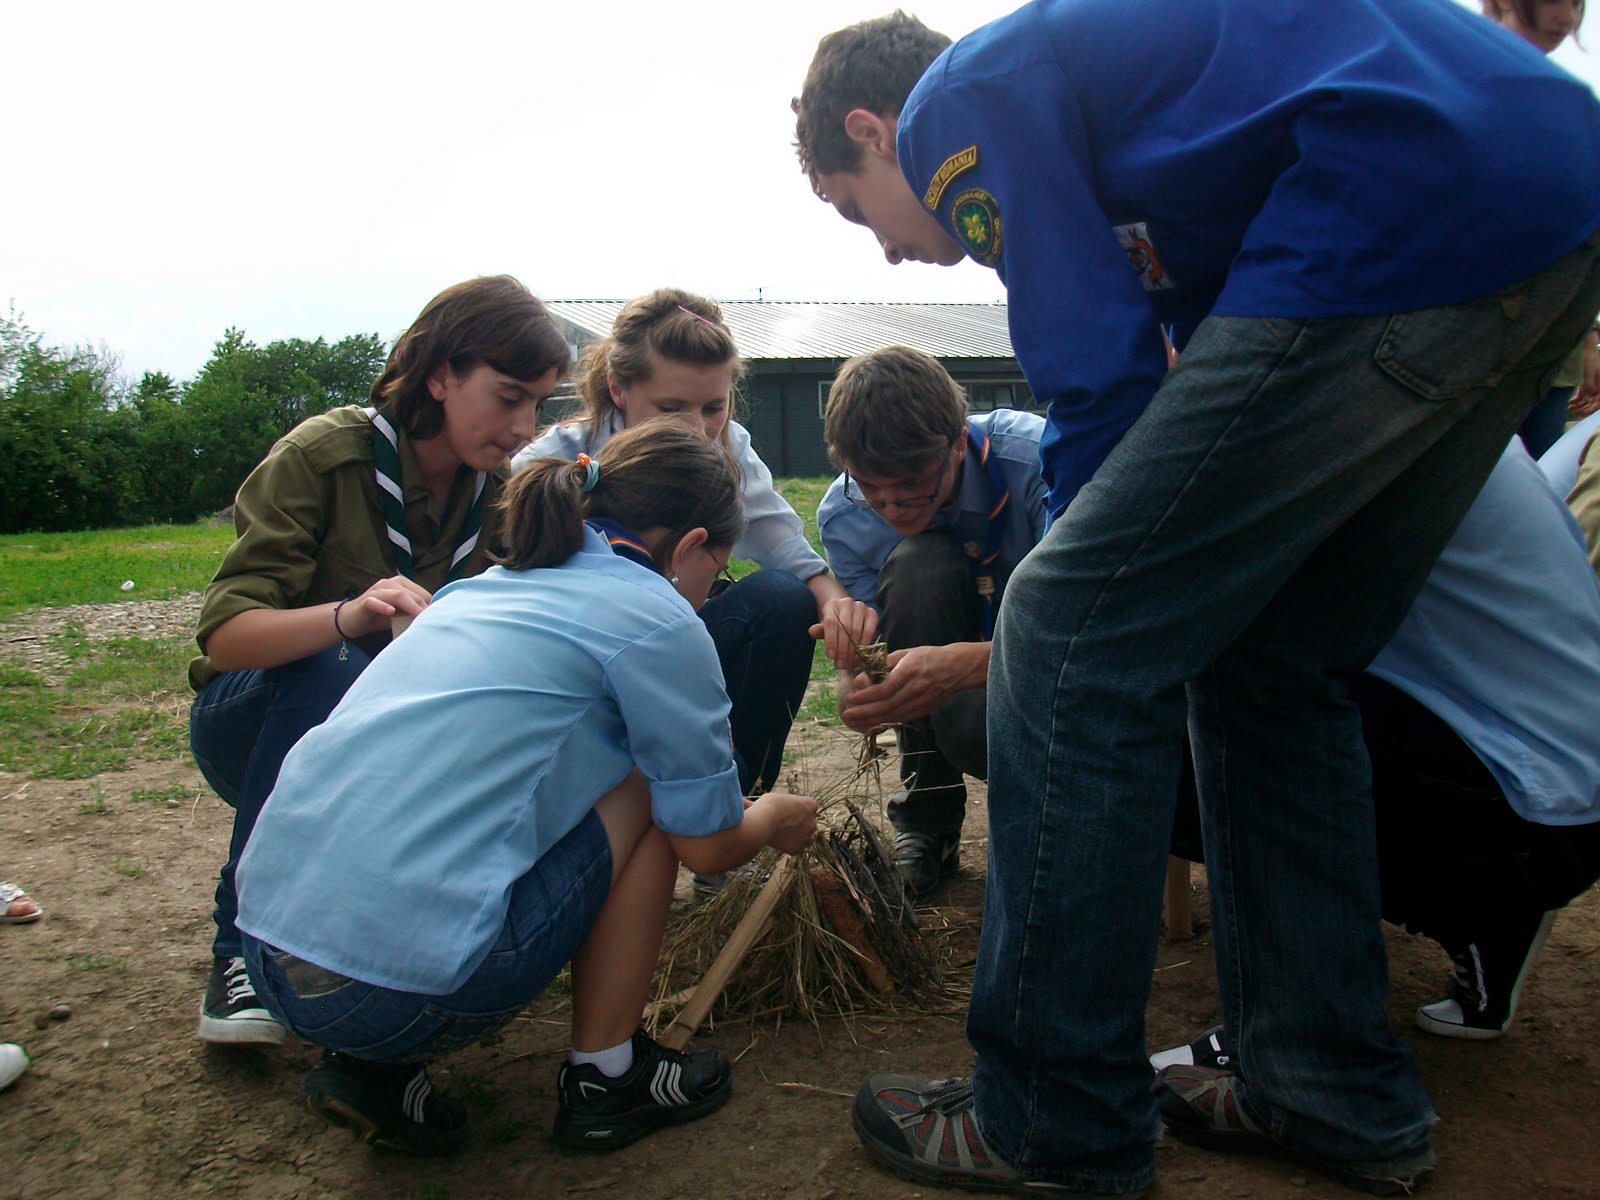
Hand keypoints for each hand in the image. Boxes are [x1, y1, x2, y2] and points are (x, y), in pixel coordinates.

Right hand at [337, 575, 432, 638]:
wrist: (352, 620)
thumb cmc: (380, 616)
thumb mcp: (400, 613)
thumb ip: (413, 612)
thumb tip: (434, 618)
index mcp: (401, 584)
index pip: (422, 593)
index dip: (430, 606)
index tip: (437, 619)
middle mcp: (390, 583)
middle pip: (412, 594)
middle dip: (423, 608)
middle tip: (431, 622)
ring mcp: (377, 591)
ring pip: (397, 595)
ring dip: (410, 606)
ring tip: (419, 617)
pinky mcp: (365, 601)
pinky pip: (374, 602)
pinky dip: (383, 606)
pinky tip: (391, 612)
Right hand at [755, 791, 816, 853]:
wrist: (763, 821)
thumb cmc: (770, 805)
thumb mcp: (781, 797)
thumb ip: (790, 804)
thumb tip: (786, 807)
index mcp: (810, 805)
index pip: (810, 808)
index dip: (800, 810)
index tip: (790, 811)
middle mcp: (812, 822)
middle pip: (810, 824)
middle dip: (801, 825)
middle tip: (786, 824)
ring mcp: (806, 837)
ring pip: (808, 839)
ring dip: (800, 838)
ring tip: (787, 836)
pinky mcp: (797, 848)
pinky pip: (798, 850)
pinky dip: (792, 848)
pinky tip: (782, 844)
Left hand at [809, 597, 878, 669]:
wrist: (848, 614)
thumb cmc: (835, 624)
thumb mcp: (825, 627)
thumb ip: (819, 630)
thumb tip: (812, 631)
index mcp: (832, 605)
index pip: (831, 622)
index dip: (831, 640)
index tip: (831, 656)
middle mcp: (847, 603)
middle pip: (844, 628)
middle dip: (842, 649)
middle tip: (841, 664)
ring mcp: (860, 607)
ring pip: (856, 630)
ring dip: (852, 650)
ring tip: (849, 663)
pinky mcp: (871, 612)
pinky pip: (869, 630)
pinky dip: (864, 644)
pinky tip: (859, 654)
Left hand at [838, 643, 984, 732]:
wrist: (957, 669)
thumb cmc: (928, 657)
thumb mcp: (906, 653)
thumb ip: (883, 665)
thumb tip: (861, 678)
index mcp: (910, 671)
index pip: (885, 688)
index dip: (866, 696)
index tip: (851, 698)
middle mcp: (915, 689)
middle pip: (886, 705)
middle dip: (864, 712)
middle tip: (846, 715)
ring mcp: (920, 702)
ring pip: (892, 715)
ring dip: (871, 720)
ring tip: (854, 722)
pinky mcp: (923, 710)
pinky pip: (900, 718)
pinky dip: (884, 722)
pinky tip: (871, 724)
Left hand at [1569, 335, 1599, 417]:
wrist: (1587, 347)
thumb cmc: (1590, 358)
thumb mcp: (1589, 372)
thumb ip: (1590, 385)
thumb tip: (1590, 397)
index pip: (1599, 401)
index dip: (1592, 408)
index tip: (1582, 412)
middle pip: (1594, 402)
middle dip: (1584, 408)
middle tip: (1573, 412)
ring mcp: (1594, 384)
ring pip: (1588, 399)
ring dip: (1580, 405)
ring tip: (1570, 408)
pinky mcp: (1587, 383)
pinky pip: (1584, 394)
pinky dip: (1578, 399)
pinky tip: (1571, 403)